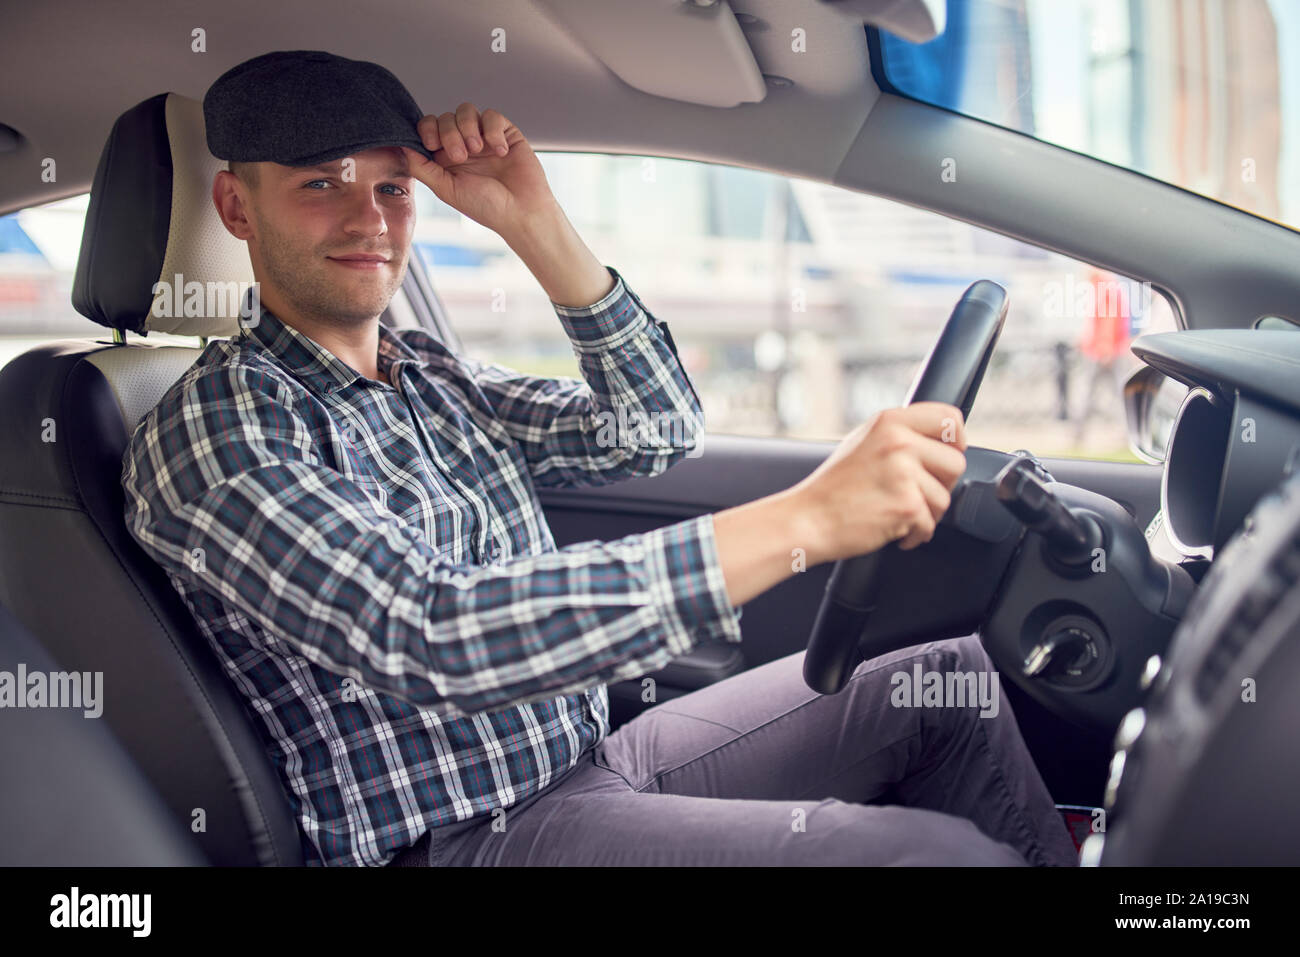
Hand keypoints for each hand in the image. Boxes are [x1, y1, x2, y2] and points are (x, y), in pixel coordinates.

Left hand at [401, 103, 555, 238]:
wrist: (522, 212)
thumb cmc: (486, 207)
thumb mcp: (446, 189)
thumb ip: (421, 167)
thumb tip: (400, 147)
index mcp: (446, 158)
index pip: (429, 128)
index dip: (427, 129)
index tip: (431, 144)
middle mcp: (464, 144)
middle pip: (445, 117)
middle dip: (449, 133)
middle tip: (460, 155)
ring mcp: (484, 137)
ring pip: (467, 110)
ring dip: (468, 127)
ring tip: (478, 150)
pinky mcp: (506, 133)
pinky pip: (492, 115)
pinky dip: (492, 131)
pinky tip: (500, 151)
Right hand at [791, 403, 967, 562]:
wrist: (807, 519)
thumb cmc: (833, 488)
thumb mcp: (864, 442)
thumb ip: (901, 435)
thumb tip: (942, 442)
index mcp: (890, 421)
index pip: (949, 418)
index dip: (956, 440)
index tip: (945, 457)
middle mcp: (898, 441)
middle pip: (956, 462)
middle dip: (941, 485)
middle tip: (914, 495)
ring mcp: (903, 472)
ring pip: (945, 498)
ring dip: (926, 514)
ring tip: (897, 513)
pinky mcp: (906, 504)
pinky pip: (931, 524)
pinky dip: (914, 534)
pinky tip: (892, 529)